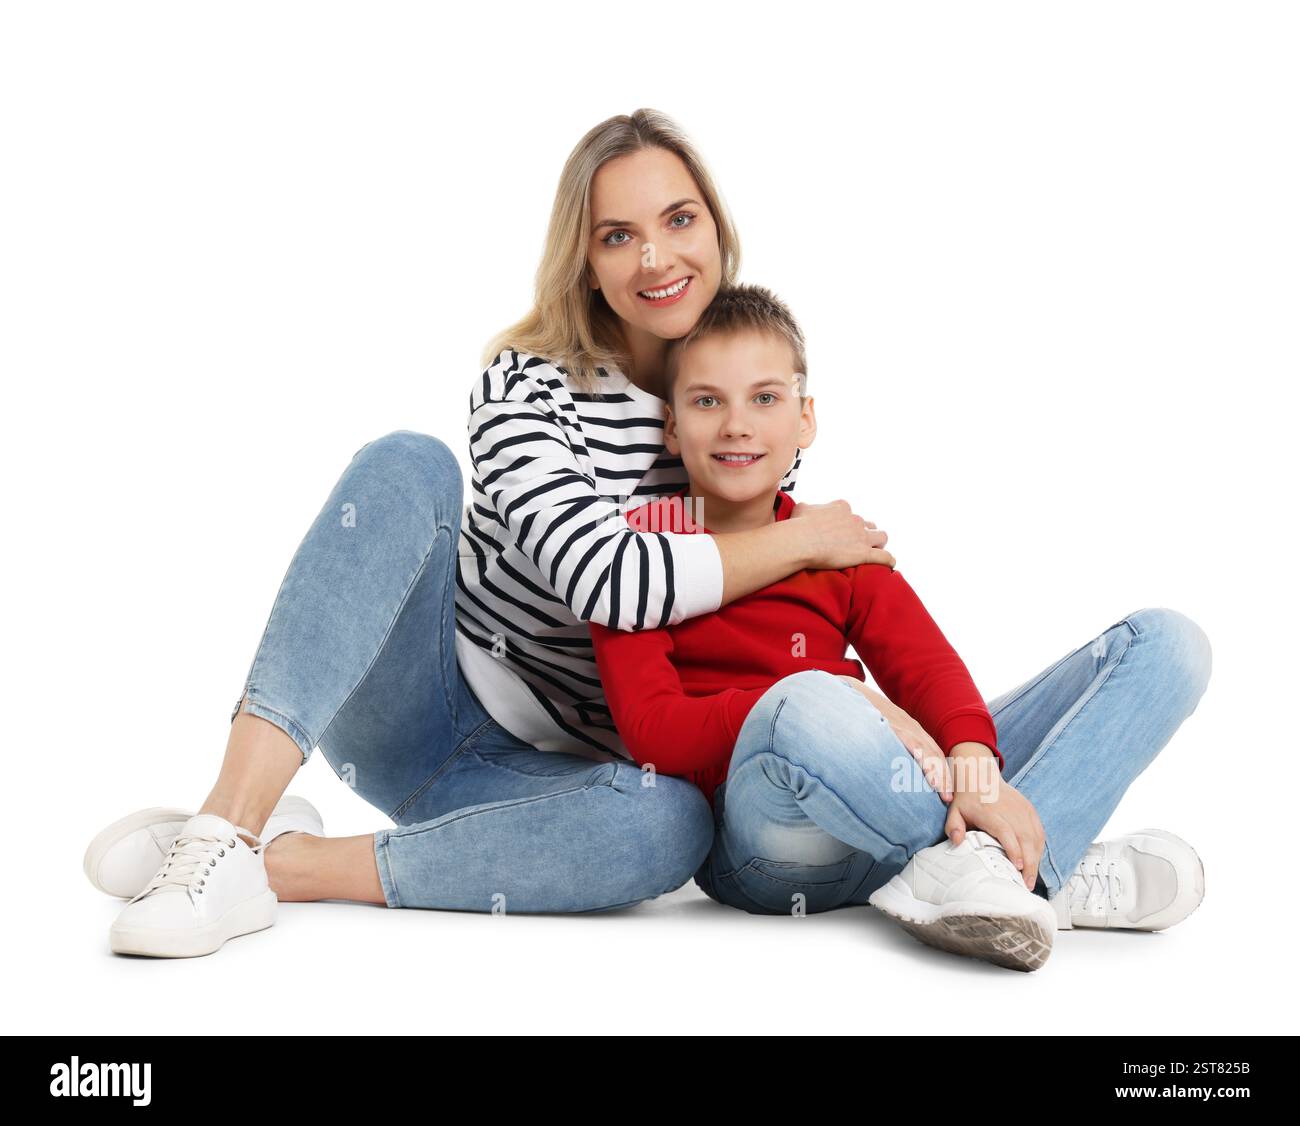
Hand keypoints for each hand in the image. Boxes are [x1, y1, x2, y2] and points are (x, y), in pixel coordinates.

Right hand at [789, 500, 895, 570]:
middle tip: (856, 542)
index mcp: (841, 507)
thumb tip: (805, 510)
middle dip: (865, 532)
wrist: (801, 541)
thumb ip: (808, 507)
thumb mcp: (801, 508)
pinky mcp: (863, 553)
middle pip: (868, 524)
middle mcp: (854, 519)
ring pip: (881, 537)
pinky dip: (888, 560)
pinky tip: (889, 564)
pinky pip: (884, 557)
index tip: (840, 530)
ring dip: (879, 543)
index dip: (847, 522)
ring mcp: (861, 536)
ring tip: (874, 551)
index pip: (850, 513)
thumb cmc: (798, 525)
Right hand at [835, 676, 950, 800]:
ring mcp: (901, 723)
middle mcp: (910, 726)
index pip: (932, 753)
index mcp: (910, 729)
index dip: (940, 773)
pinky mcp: (890, 721)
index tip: (944, 795)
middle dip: (943, 777)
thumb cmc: (858, 714)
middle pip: (934, 753)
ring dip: (934, 770)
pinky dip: (918, 752)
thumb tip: (887, 769)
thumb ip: (888, 747)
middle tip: (947, 799)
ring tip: (940, 790)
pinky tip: (923, 766)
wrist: (846, 689)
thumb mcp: (878, 732)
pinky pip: (908, 738)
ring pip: (925, 749)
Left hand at [944, 750, 1045, 891]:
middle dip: (1029, 863)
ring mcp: (1022, 809)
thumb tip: (957, 841)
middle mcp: (1010, 810)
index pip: (1006, 831)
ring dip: (1036, 859)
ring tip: (1031, 879)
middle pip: (1025, 838)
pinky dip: (1039, 848)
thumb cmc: (966, 799)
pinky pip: (1039, 831)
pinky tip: (1035, 862)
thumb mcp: (954, 811)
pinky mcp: (1030, 810)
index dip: (1014, 849)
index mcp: (990, 811)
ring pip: (1035, 837)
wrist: (980, 775)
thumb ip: (953, 827)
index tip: (1018, 866)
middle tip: (1027, 885)